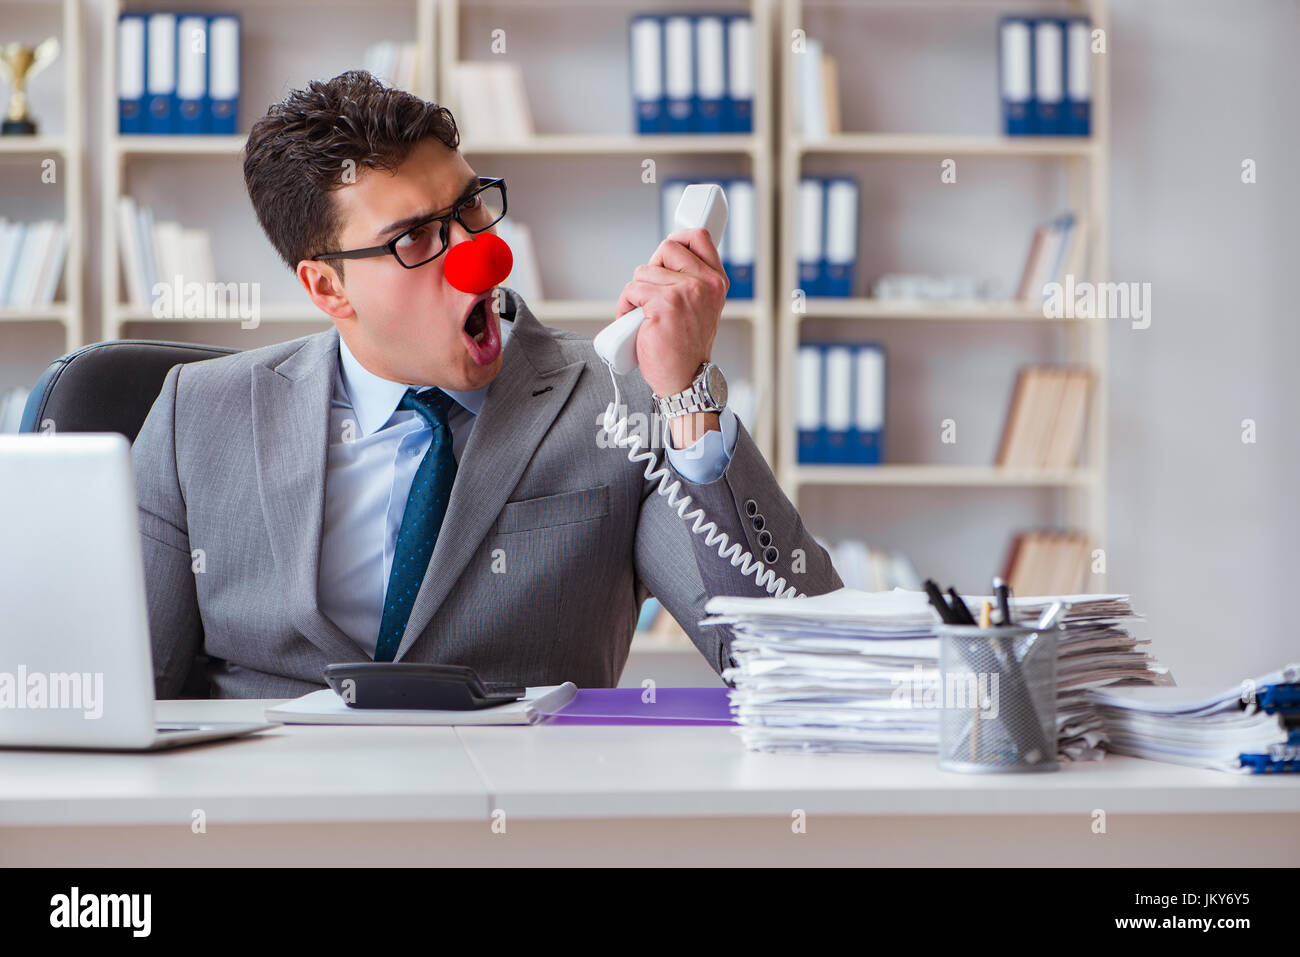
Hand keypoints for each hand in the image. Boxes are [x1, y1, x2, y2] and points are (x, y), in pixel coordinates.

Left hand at [615, 227, 728, 398]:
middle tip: (652, 293)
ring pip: (644, 271)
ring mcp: (685, 292)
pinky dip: (626, 306)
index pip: (699, 238)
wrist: (685, 378)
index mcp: (716, 282)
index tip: (666, 254)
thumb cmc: (687, 348)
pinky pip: (632, 289)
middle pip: (666, 248)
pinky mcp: (663, 304)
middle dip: (652, 269)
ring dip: (637, 292)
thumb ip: (691, 281)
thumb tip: (665, 258)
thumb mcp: (702, 308)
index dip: (677, 240)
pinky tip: (635, 321)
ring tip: (645, 314)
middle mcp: (705, 284)